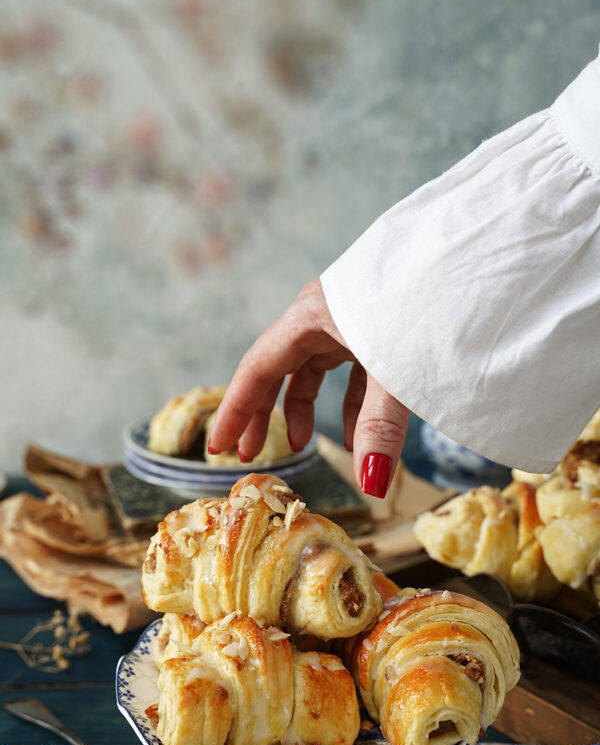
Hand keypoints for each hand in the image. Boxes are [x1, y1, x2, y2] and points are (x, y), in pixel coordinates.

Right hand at [208, 278, 408, 496]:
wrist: (476, 259)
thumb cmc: (428, 302)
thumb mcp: (396, 370)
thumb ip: (380, 426)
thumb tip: (371, 484)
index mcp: (311, 315)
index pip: (257, 369)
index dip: (236, 411)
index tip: (218, 446)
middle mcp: (322, 314)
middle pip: (278, 371)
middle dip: (263, 414)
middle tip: (248, 454)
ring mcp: (348, 321)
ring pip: (314, 372)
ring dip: (306, 410)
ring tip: (302, 447)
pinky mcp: (374, 329)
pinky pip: (349, 372)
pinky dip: (349, 405)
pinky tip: (358, 434)